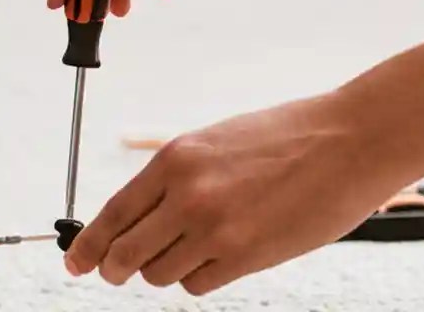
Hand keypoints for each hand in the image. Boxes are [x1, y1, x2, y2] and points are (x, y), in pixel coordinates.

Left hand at [62, 91, 415, 295]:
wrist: (348, 141)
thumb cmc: (286, 138)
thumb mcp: (215, 144)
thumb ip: (176, 178)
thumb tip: (138, 219)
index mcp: (176, 159)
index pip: (112, 213)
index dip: (87, 245)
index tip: (75, 262)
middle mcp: (187, 194)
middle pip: (124, 254)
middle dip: (115, 268)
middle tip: (114, 273)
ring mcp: (215, 229)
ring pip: (159, 274)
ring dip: (167, 269)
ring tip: (195, 247)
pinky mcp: (245, 257)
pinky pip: (197, 285)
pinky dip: (201, 278)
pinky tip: (223, 256)